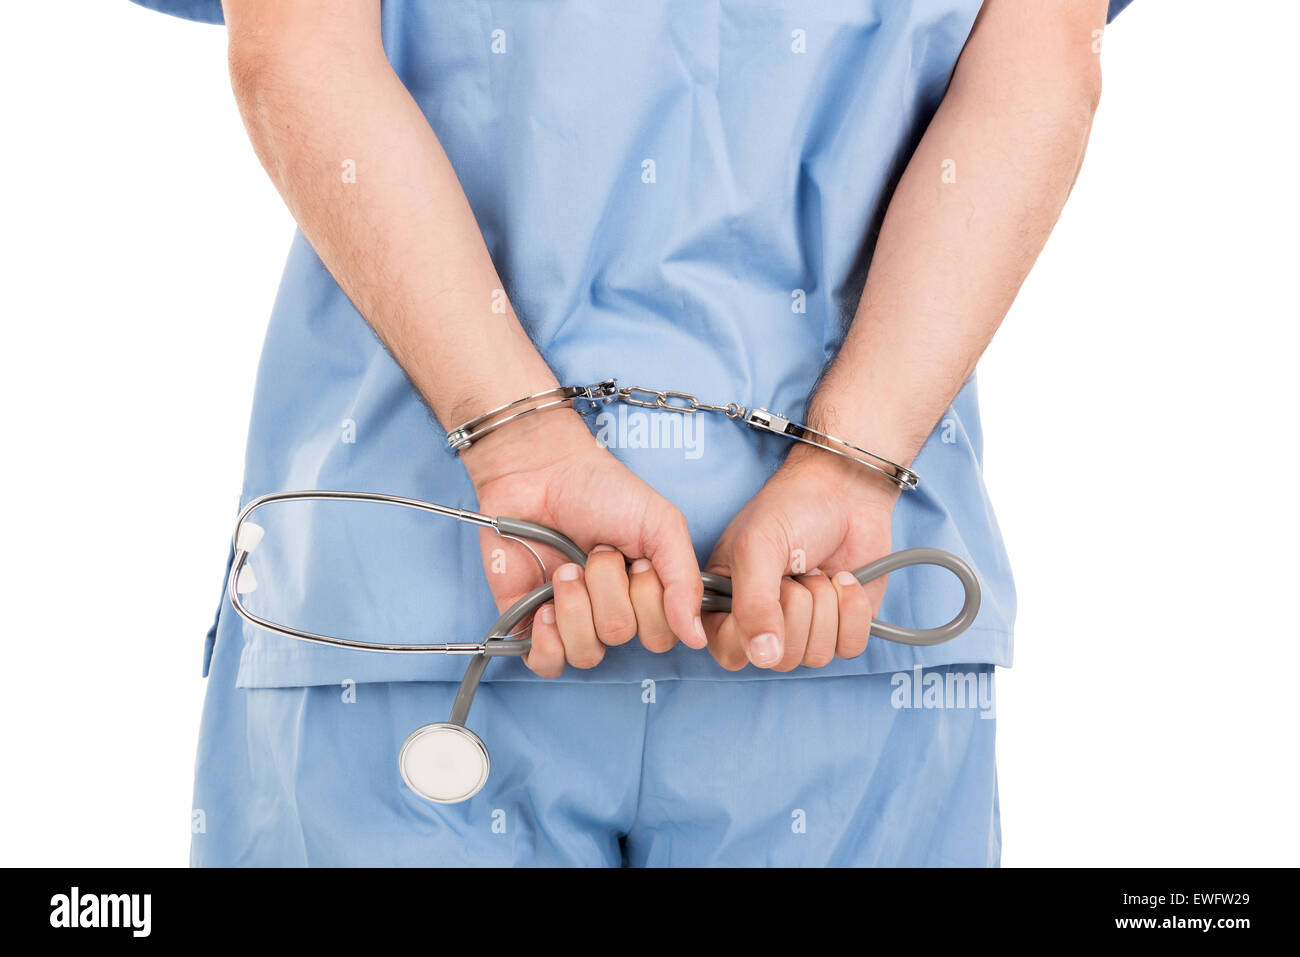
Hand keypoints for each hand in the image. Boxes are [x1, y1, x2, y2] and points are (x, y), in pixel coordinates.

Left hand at [463, 409, 704, 676]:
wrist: (540, 470)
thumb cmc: (602, 490)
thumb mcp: (661, 524)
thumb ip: (683, 581)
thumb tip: (696, 639)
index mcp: (648, 593)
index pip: (662, 634)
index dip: (649, 601)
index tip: (635, 560)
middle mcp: (612, 611)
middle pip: (622, 637)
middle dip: (607, 588)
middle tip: (597, 551)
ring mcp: (571, 620)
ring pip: (586, 652)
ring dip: (575, 604)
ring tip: (565, 568)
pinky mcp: (531, 625)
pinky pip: (547, 664)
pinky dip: (548, 641)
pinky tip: (545, 606)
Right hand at [702, 445, 898, 670]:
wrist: (844, 490)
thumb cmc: (790, 508)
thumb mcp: (756, 547)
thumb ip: (752, 604)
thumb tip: (762, 657)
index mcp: (727, 605)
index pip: (729, 652)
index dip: (751, 631)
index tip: (767, 590)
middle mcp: (764, 624)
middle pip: (779, 659)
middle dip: (796, 607)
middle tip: (795, 570)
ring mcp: (806, 629)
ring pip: (816, 656)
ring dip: (825, 605)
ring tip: (816, 570)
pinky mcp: (844, 628)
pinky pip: (850, 648)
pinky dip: (852, 611)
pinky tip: (844, 580)